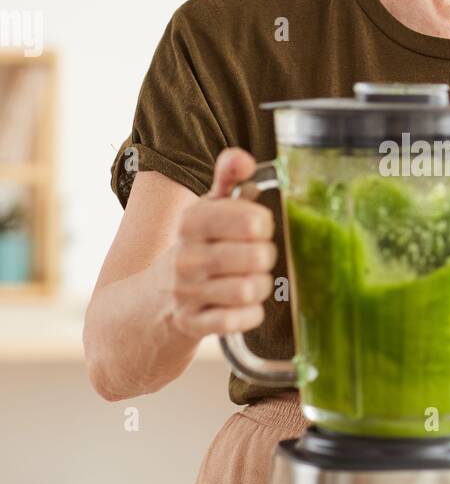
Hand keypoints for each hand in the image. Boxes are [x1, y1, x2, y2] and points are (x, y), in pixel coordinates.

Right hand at [163, 148, 277, 339]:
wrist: (150, 304)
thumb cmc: (193, 249)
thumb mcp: (206, 211)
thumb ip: (227, 179)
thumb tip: (244, 158)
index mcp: (192, 223)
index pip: (250, 219)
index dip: (264, 223)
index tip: (258, 228)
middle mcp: (186, 257)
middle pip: (256, 255)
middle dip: (266, 257)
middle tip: (259, 257)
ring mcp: (187, 293)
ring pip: (248, 289)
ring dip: (261, 286)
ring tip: (253, 281)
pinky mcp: (191, 324)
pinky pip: (236, 320)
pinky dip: (250, 314)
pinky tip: (244, 306)